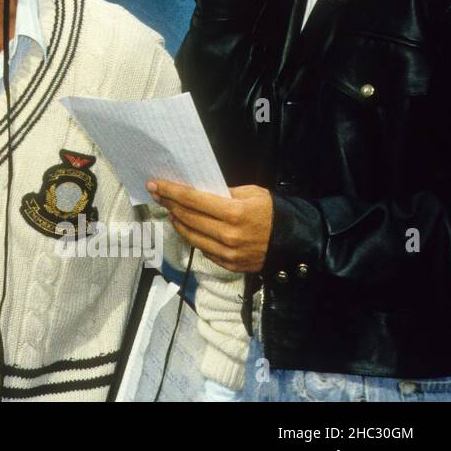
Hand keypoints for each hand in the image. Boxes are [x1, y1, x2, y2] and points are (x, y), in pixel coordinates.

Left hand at [147, 180, 273, 273]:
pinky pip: (203, 249)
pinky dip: (193, 237)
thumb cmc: (274, 212)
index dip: (171, 191)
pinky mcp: (230, 265)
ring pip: (191, 236)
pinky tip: (188, 227)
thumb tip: (198, 191)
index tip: (154, 184)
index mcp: (234, 213)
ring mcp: (228, 253)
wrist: (296, 242)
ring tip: (170, 211)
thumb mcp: (252, 193)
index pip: (192, 199)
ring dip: (177, 222)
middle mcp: (228, 235)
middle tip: (158, 195)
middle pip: (188, 217)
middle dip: (169, 204)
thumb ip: (224, 192)